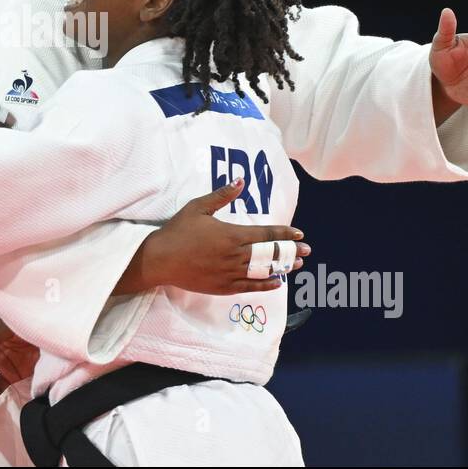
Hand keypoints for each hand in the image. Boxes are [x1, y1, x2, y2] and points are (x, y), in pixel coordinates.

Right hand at [128, 179, 310, 295]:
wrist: (160, 259)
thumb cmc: (177, 231)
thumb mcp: (198, 207)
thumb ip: (222, 195)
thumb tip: (241, 181)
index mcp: (232, 234)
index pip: (266, 233)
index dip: (284, 233)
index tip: (299, 234)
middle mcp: (235, 255)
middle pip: (269, 253)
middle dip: (290, 252)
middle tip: (307, 251)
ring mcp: (230, 273)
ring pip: (263, 271)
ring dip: (282, 268)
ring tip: (296, 266)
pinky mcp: (223, 287)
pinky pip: (250, 286)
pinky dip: (265, 284)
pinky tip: (276, 283)